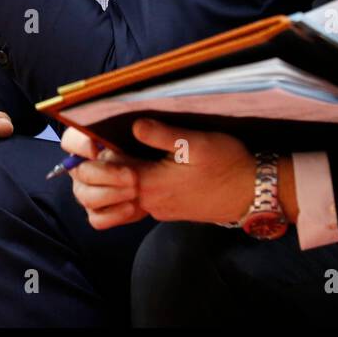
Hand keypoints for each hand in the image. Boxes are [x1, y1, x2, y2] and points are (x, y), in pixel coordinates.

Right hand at [60, 127, 143, 229]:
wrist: (159, 180)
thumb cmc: (147, 152)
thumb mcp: (144, 139)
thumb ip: (138, 131)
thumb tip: (139, 127)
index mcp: (87, 145)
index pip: (70, 140)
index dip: (80, 145)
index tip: (98, 149)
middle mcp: (81, 169)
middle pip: (80, 172)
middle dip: (107, 174)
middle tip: (132, 175)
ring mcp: (86, 192)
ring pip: (87, 197)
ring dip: (113, 194)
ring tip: (136, 190)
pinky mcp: (97, 213)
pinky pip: (97, 219)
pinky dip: (116, 214)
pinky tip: (133, 206)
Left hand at [63, 120, 258, 228]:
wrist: (253, 193)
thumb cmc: (227, 164)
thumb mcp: (197, 142)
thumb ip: (162, 134)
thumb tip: (134, 125)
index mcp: (152, 183)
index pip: (106, 177)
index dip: (90, 162)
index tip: (84, 143)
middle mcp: (150, 202)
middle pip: (102, 199)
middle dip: (88, 179)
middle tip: (88, 154)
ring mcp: (158, 210)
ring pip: (115, 207)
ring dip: (103, 190)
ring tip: (107, 163)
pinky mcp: (167, 211)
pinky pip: (134, 207)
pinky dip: (122, 195)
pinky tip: (134, 173)